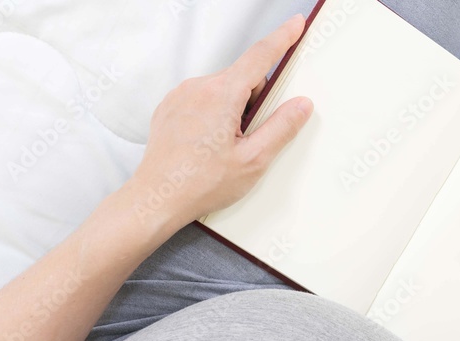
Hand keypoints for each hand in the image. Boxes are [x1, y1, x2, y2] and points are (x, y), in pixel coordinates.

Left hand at [130, 15, 313, 232]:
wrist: (158, 197)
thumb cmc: (202, 182)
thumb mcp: (254, 160)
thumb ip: (281, 127)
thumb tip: (301, 104)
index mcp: (222, 95)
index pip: (260, 57)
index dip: (282, 39)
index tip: (295, 24)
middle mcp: (198, 87)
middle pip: (242, 79)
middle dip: (256, 100)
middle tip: (252, 138)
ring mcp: (181, 96)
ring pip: (222, 91)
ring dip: (234, 110)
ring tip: (228, 147)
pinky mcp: (170, 107)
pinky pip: (202, 100)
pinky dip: (215, 115)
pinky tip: (211, 145)